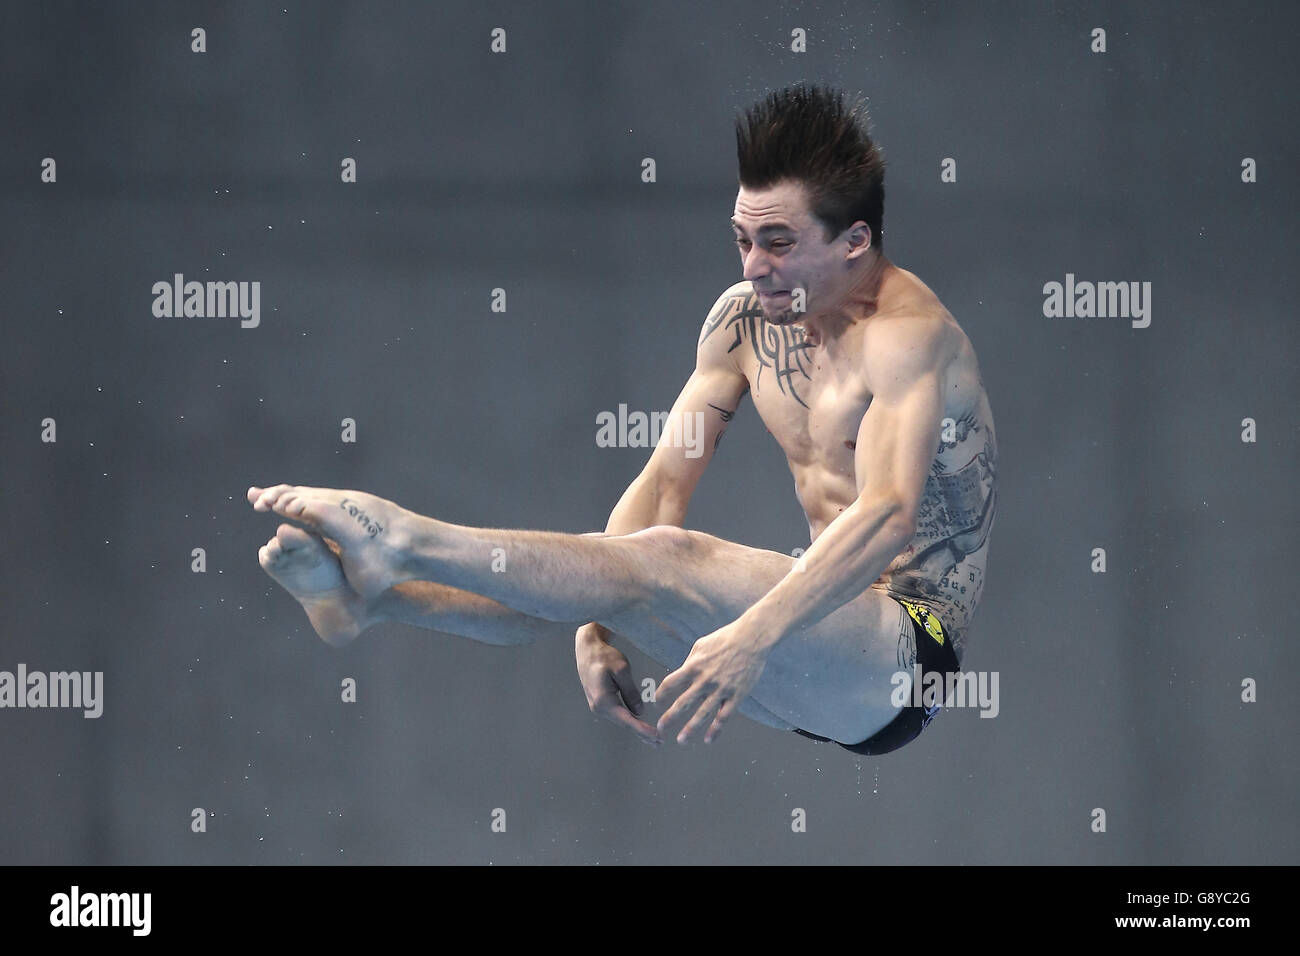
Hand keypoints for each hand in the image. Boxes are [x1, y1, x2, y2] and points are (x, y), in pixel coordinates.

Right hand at [575, 623, 660, 746]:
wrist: (588, 650)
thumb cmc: (605, 657)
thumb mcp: (622, 670)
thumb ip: (631, 691)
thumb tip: (639, 712)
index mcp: (604, 701)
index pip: (628, 720)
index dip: (644, 730)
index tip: (658, 737)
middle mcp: (599, 708)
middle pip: (624, 724)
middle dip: (642, 733)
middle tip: (660, 742)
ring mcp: (598, 707)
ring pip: (621, 720)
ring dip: (636, 729)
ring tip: (654, 738)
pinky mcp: (600, 703)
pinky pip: (617, 715)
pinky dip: (630, 721)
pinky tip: (640, 725)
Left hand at [656, 619, 769, 744]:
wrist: (751, 638)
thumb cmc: (724, 639)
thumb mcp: (701, 645)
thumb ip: (690, 663)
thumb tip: (680, 676)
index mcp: (694, 666)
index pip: (670, 684)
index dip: (660, 695)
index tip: (656, 703)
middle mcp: (705, 680)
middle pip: (683, 703)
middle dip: (670, 717)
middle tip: (661, 728)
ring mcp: (721, 689)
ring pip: (703, 714)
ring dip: (690, 729)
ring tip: (681, 741)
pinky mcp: (737, 695)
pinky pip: (724, 716)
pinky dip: (716, 730)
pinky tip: (708, 740)